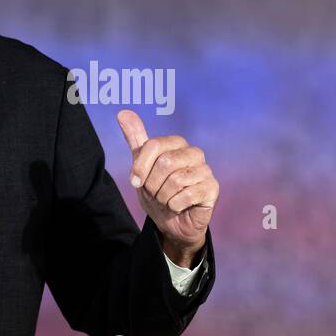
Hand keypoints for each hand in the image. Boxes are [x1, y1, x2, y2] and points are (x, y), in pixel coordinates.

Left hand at [116, 109, 217, 266]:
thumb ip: (135, 139)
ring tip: (167, 200)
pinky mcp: (212, 188)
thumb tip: (123, 112)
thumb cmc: (158, 191)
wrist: (172, 223)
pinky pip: (187, 195)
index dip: (140, 167)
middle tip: (155, 194)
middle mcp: (194, 153)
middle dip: (153, 185)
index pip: (153, 146)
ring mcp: (206, 170)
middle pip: (165, 163)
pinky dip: (175, 205)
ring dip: (163, 197)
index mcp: (177, 143)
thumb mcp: (141, 166)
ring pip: (176, 180)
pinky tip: (178, 206)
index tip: (135, 182)